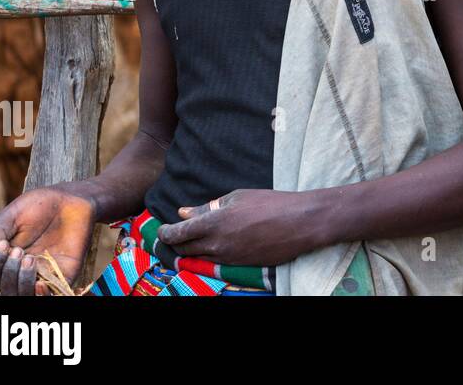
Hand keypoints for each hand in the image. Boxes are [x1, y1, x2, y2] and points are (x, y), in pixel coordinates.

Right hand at [0, 187, 95, 295]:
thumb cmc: (37, 206)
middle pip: (5, 291)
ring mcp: (42, 274)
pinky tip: (40, 283)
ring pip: (24, 295)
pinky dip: (42, 295)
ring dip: (22, 282)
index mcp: (6, 260)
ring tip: (29, 258)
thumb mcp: (9, 218)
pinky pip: (51, 296)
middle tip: (19, 250)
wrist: (70, 199)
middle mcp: (22, 271)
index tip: (3, 244)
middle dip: (8, 273)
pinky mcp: (63, 275)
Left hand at [154, 189, 320, 265]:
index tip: (161, 230)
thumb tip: (184, 212)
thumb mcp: (237, 197)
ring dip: (191, 250)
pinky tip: (212, 246)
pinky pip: (215, 262)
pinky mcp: (239, 265)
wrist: (300, 223)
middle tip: (171, 236)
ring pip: (198, 258)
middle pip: (184, 249)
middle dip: (174, 243)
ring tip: (190, 241)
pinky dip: (207, 254)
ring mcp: (228, 258)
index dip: (165, 233)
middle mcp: (216, 244)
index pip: (178, 234)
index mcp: (213, 223)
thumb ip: (207, 207)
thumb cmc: (270, 203)